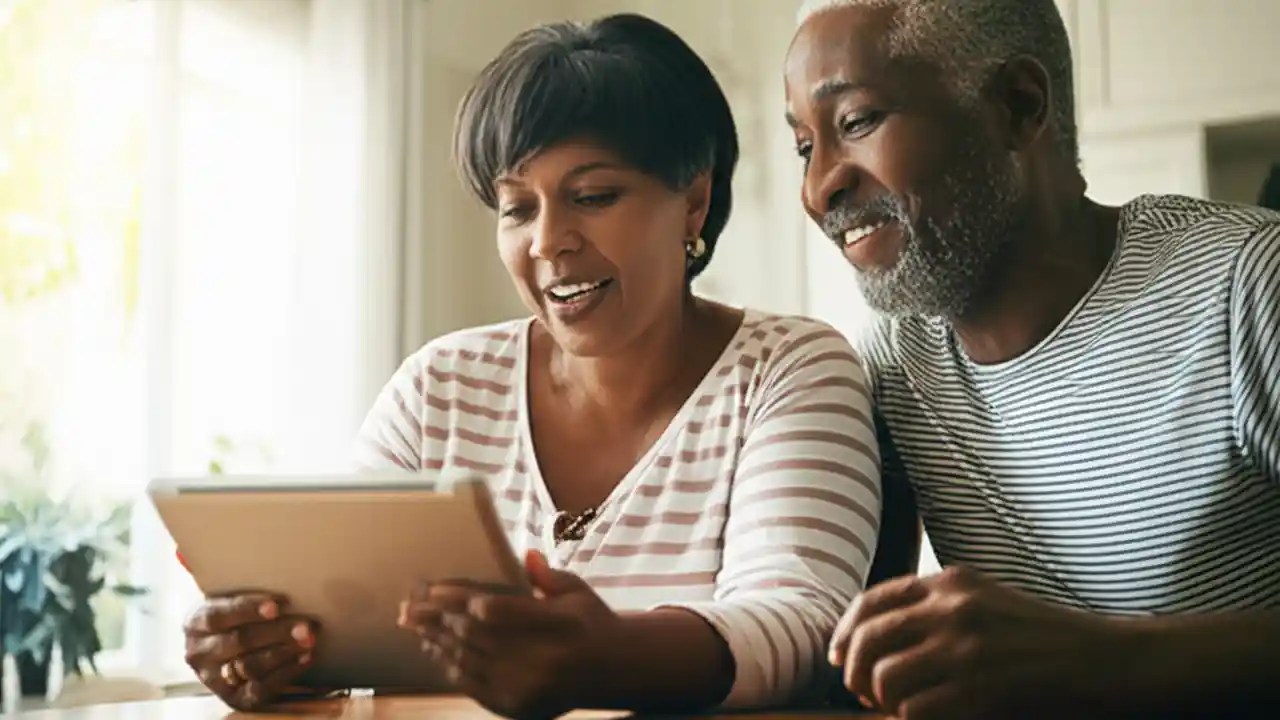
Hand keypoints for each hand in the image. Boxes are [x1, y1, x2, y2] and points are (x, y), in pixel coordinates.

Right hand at [184, 593, 320, 710]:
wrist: (226, 645)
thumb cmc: (237, 615)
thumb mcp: (231, 599)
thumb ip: (250, 593)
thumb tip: (290, 586)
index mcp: (195, 622)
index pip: (218, 615)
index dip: (248, 609)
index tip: (277, 604)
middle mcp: (199, 652)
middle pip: (238, 641)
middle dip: (276, 632)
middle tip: (305, 625)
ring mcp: (215, 678)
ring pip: (250, 666)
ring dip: (284, 652)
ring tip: (310, 640)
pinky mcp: (233, 697)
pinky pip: (261, 688)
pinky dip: (287, 672)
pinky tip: (306, 657)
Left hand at [398, 550, 619, 718]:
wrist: (614, 671)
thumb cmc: (591, 622)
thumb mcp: (578, 592)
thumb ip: (550, 577)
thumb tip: (526, 556)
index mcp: (560, 626)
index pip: (499, 610)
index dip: (461, 599)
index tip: (433, 589)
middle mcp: (543, 661)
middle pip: (475, 636)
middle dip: (436, 619)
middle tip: (408, 607)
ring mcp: (529, 689)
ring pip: (469, 660)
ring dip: (437, 641)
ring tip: (414, 626)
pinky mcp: (519, 707)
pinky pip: (474, 685)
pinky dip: (451, 667)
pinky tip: (436, 651)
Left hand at [830, 566, 1125, 719]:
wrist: (1110, 663)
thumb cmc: (1048, 638)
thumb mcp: (989, 601)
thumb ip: (939, 608)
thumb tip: (879, 636)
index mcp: (952, 583)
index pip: (872, 602)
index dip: (845, 633)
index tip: (839, 657)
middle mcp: (952, 609)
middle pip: (867, 641)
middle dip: (855, 672)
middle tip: (865, 693)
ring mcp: (965, 650)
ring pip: (885, 679)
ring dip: (887, 702)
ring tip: (902, 709)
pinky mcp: (978, 691)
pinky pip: (914, 711)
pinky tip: (932, 719)